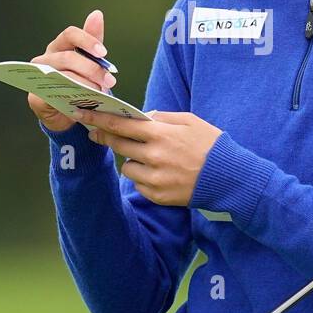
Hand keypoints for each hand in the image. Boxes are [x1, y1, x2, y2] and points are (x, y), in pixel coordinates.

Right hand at [27, 9, 116, 132]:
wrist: (67, 113)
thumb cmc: (77, 82)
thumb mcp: (89, 61)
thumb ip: (93, 40)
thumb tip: (97, 14)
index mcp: (59, 47)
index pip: (70, 34)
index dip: (87, 41)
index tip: (103, 52)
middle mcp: (45, 59)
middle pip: (68, 58)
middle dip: (92, 69)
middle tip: (109, 81)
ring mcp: (37, 79)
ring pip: (63, 77)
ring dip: (85, 84)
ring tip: (100, 92)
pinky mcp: (35, 97)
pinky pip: (55, 96)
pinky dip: (73, 99)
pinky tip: (85, 102)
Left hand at [72, 109, 221, 206]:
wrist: (229, 179)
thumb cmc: (211, 145)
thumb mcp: (190, 121)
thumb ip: (162, 117)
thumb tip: (140, 117)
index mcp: (161, 135)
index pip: (121, 126)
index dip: (100, 120)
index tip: (84, 116)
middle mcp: (154, 157)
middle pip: (118, 146)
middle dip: (105, 138)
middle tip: (97, 134)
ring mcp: (155, 179)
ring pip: (127, 167)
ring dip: (131, 159)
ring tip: (150, 157)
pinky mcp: (158, 196)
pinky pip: (139, 183)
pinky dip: (144, 176)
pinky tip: (160, 172)